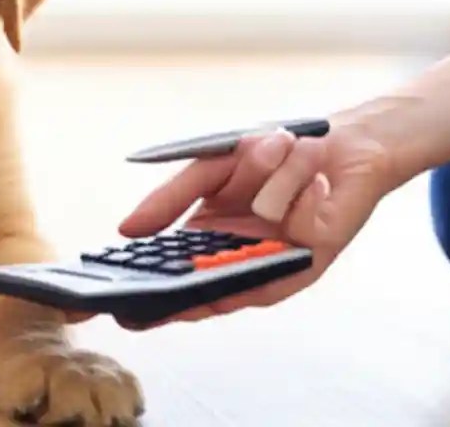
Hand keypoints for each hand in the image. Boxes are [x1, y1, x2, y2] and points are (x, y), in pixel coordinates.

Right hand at [71, 116, 400, 327]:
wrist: (337, 143)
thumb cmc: (270, 153)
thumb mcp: (209, 167)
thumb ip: (169, 200)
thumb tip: (126, 231)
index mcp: (205, 243)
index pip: (169, 278)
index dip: (143, 295)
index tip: (111, 305)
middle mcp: (234, 263)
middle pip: (200, 295)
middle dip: (181, 294)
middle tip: (154, 291)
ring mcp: (269, 267)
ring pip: (246, 260)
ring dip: (267, 188)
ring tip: (267, 162)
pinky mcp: (307, 263)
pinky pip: (291, 242)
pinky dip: (299, 196)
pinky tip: (312, 177)